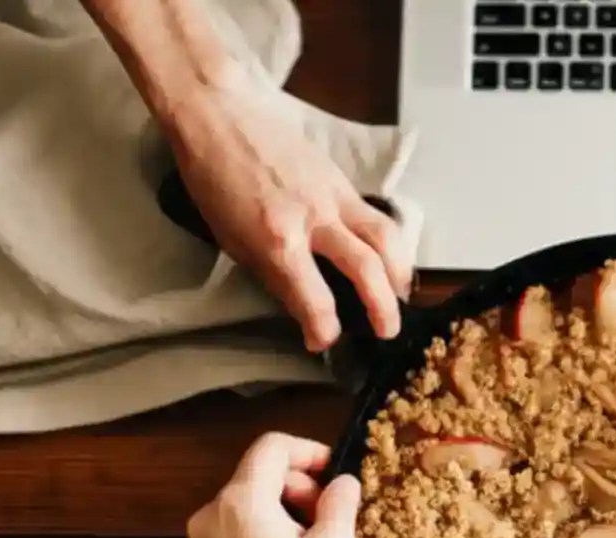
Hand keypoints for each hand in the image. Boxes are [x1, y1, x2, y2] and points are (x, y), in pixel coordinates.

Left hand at [166, 73, 410, 351]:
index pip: (315, 298)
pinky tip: (389, 259)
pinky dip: (390, 244)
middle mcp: (313, 220)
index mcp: (277, 241)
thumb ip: (272, 274)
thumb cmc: (214, 179)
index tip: (323, 341)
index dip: (324, 330)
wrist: (219, 118)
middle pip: (366, 268)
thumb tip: (301, 305)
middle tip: (387, 331)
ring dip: (401, 272)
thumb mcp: (232, 240)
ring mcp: (333, 197)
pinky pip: (377, 216)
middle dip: (382, 307)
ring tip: (400, 294)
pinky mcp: (342, 182)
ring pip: (386, 238)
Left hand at [181, 432, 360, 537]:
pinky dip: (261, 533)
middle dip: (297, 485)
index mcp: (241, 503)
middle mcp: (209, 517)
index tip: (334, 471)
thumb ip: (340, 502)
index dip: (308, 450)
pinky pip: (233, 533)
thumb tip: (343, 481)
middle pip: (256, 475)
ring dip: (281, 510)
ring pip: (245, 504)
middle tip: (328, 515)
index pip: (271, 447)